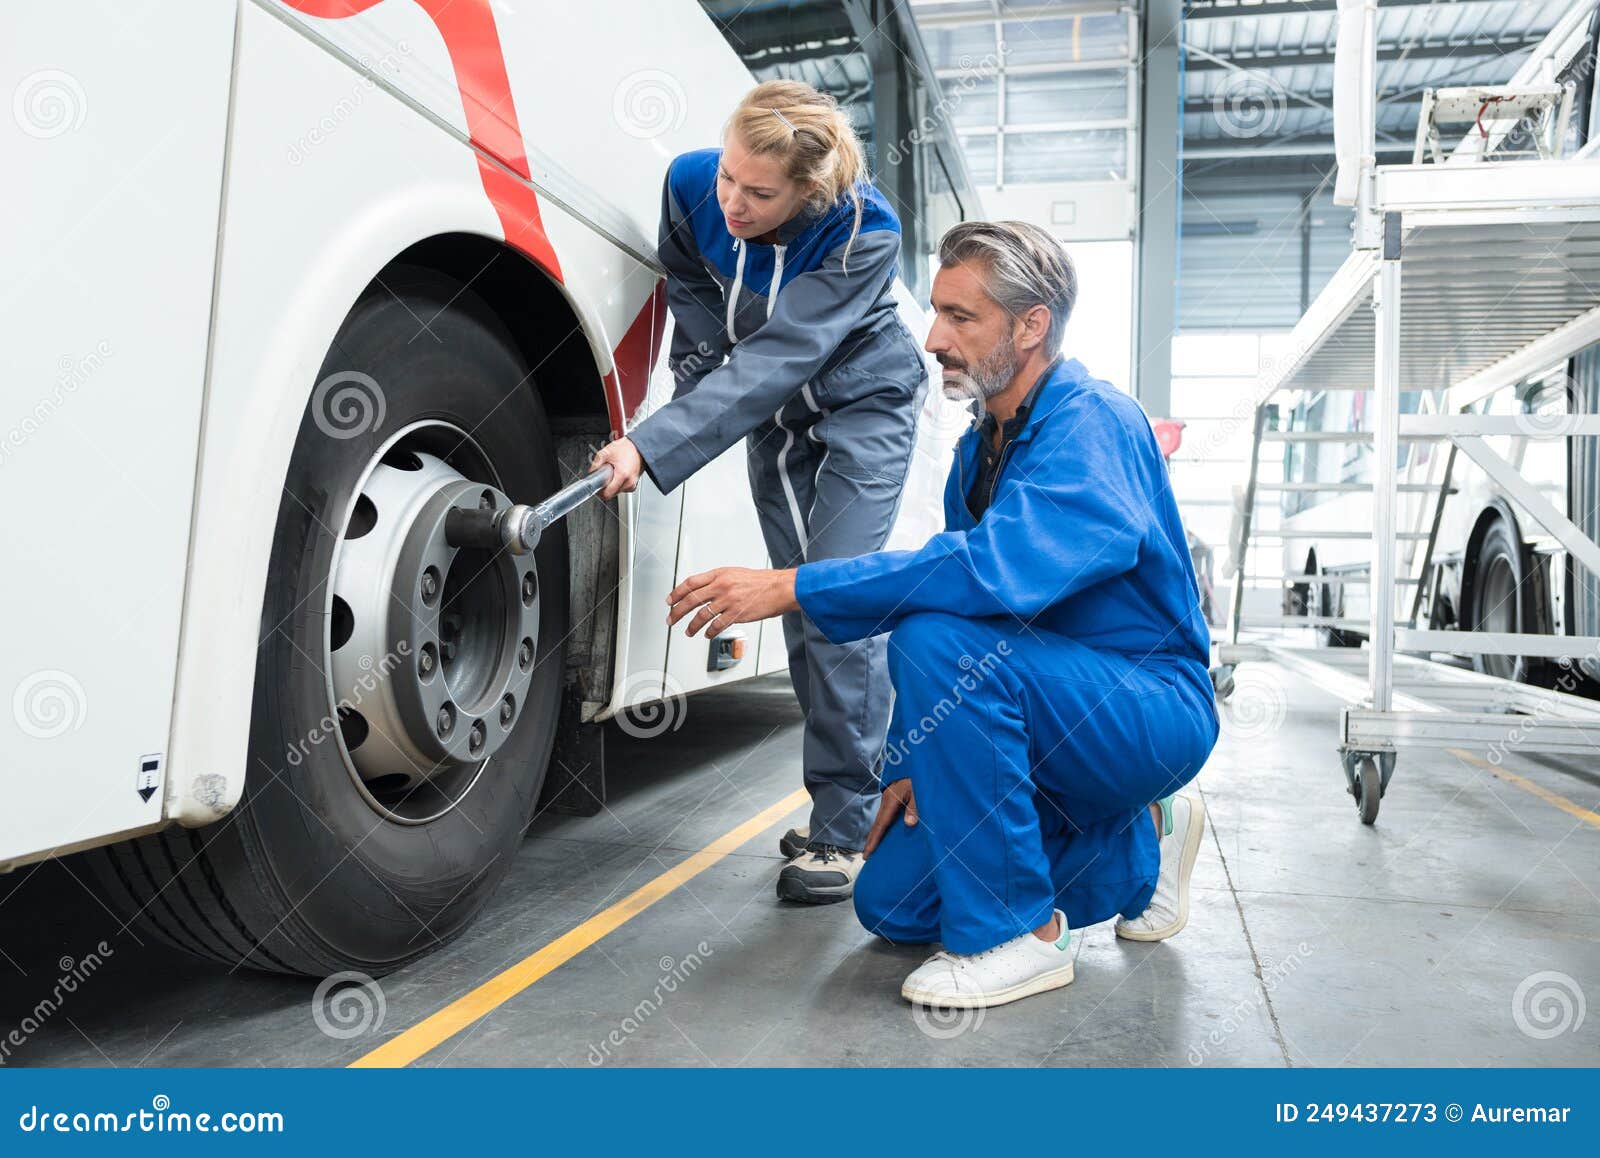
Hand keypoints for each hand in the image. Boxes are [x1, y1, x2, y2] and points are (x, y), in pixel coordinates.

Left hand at [590, 437, 642, 499]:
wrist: (639, 447)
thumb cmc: (626, 448)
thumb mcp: (606, 452)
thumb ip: (596, 464)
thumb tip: (591, 473)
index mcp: (622, 475)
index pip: (607, 494)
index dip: (599, 492)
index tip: (596, 486)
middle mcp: (629, 482)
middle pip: (611, 494)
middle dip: (605, 487)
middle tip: (604, 476)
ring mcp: (632, 485)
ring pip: (617, 492)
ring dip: (612, 485)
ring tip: (613, 473)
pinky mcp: (634, 485)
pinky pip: (622, 488)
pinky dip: (618, 484)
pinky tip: (618, 475)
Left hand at [666, 567, 798, 636]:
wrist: (780, 588)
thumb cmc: (760, 581)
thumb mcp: (735, 573)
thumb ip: (717, 581)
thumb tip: (700, 591)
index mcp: (719, 574)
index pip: (690, 583)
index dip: (676, 593)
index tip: (669, 601)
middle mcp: (722, 585)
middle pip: (691, 599)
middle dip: (677, 612)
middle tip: (670, 620)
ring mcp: (729, 600)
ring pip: (701, 615)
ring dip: (692, 626)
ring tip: (688, 631)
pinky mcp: (737, 613)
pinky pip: (717, 625)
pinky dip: (709, 632)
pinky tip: (707, 635)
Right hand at [864, 779, 916, 855]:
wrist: (918, 763)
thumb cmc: (918, 777)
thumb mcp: (919, 791)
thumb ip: (915, 807)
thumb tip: (909, 824)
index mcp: (892, 800)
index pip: (881, 824)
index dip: (874, 840)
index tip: (868, 853)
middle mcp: (887, 801)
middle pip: (877, 824)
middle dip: (871, 840)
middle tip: (866, 855)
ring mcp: (888, 799)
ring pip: (880, 820)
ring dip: (876, 834)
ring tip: (872, 848)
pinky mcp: (892, 799)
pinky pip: (885, 816)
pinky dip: (882, 827)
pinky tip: (884, 833)